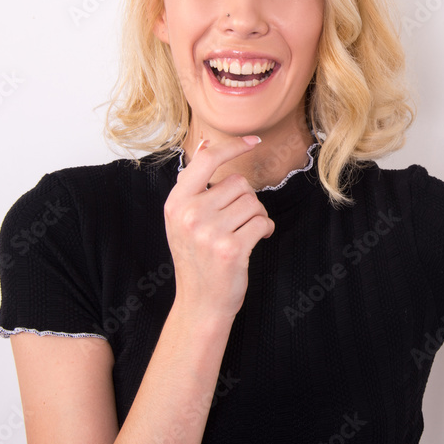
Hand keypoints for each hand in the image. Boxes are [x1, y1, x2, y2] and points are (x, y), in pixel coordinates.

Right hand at [162, 135, 274, 322]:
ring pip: (253, 203)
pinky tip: (257, 239)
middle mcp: (189, 214)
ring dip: (258, 216)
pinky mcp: (231, 249)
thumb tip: (205, 143)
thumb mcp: (184, 218)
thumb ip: (193, 182)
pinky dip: (266, 229)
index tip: (252, 141)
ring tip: (245, 232)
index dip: (232, 147)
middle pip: (238, 183)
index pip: (206, 160)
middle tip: (238, 221)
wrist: (200, 303)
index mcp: (176, 203)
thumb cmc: (196, 257)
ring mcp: (209, 232)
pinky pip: (263, 222)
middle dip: (247, 200)